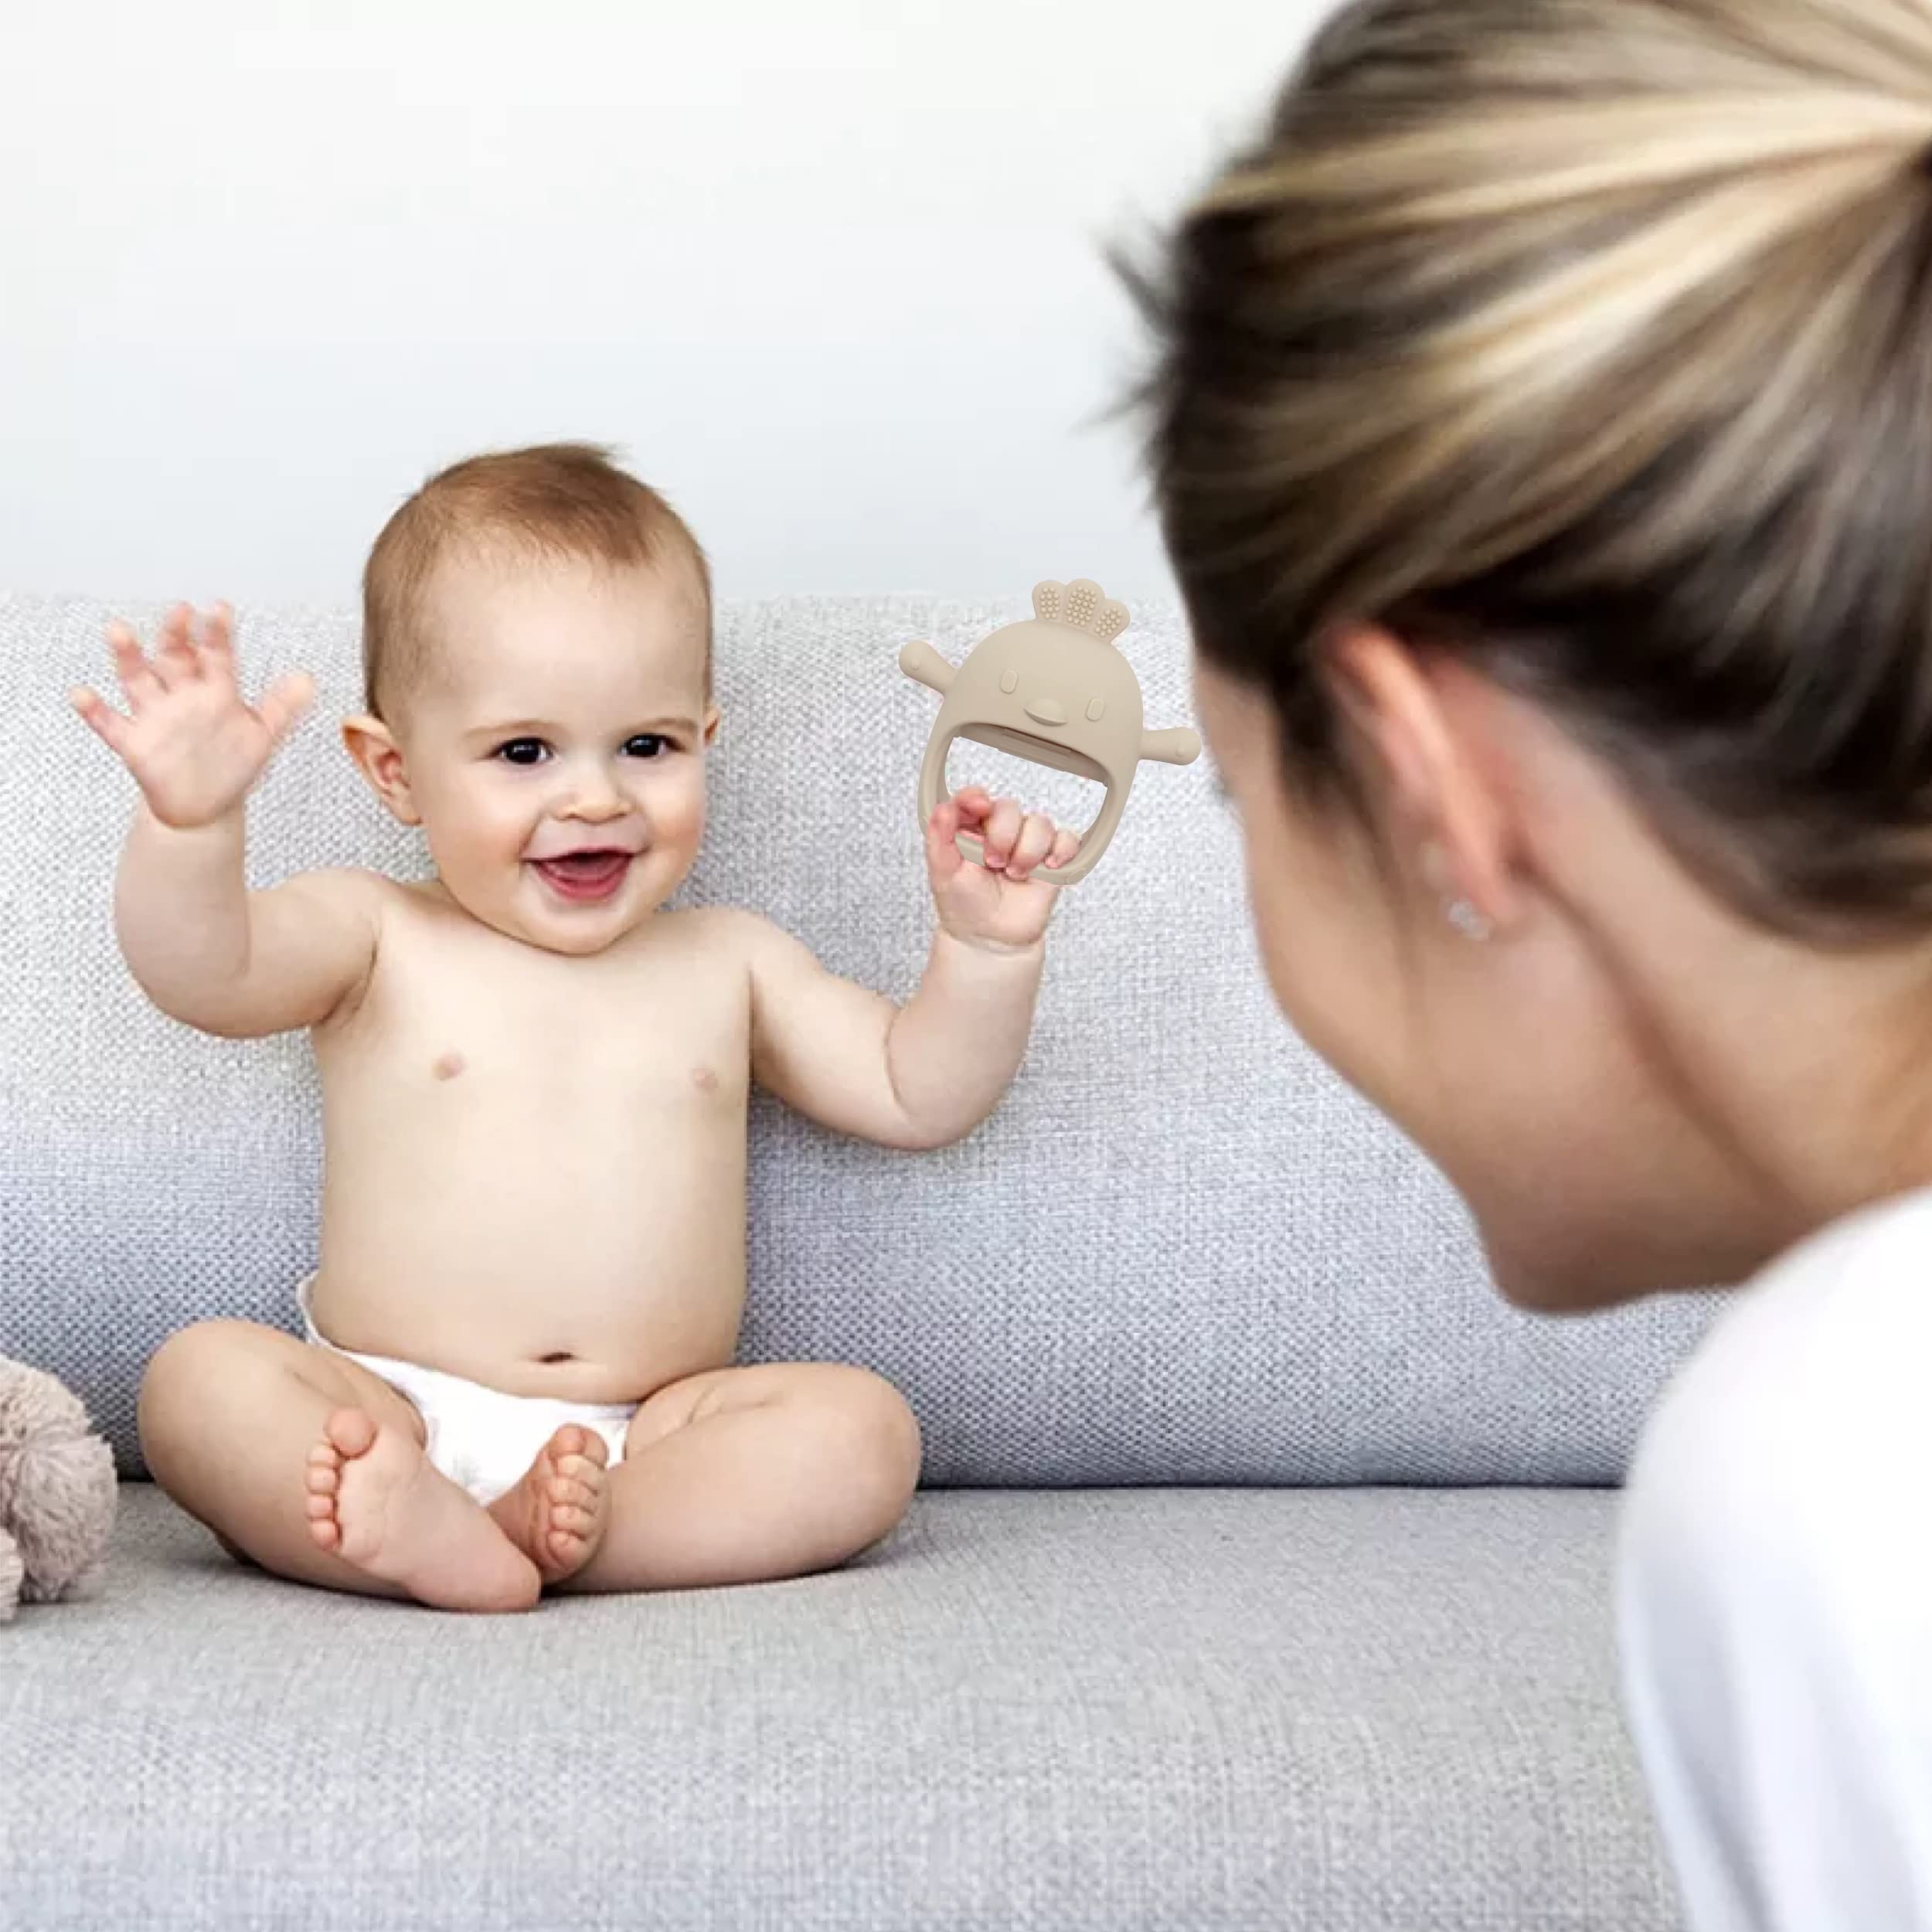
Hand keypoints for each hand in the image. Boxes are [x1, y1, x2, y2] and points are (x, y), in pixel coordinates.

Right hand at [70, 603, 313, 829]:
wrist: (205, 804)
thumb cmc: (231, 764)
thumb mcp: (262, 736)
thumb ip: (282, 708)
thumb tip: (308, 679)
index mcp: (215, 690)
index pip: (216, 655)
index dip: (217, 634)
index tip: (219, 609)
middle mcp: (181, 695)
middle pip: (175, 658)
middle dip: (175, 635)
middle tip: (179, 611)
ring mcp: (155, 715)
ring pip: (138, 680)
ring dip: (128, 656)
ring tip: (118, 630)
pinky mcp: (134, 742)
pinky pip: (110, 724)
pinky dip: (94, 710)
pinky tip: (81, 694)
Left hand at [925, 786, 1079, 950]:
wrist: (992, 938)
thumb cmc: (965, 906)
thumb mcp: (942, 871)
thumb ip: (940, 836)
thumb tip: (945, 806)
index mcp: (970, 828)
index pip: (975, 797)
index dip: (977, 798)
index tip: (978, 807)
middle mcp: (1000, 831)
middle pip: (1010, 808)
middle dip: (1002, 836)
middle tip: (993, 863)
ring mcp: (1028, 843)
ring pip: (1040, 822)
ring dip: (1028, 851)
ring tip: (1015, 875)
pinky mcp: (1052, 858)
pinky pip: (1068, 838)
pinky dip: (1061, 850)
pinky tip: (1047, 867)